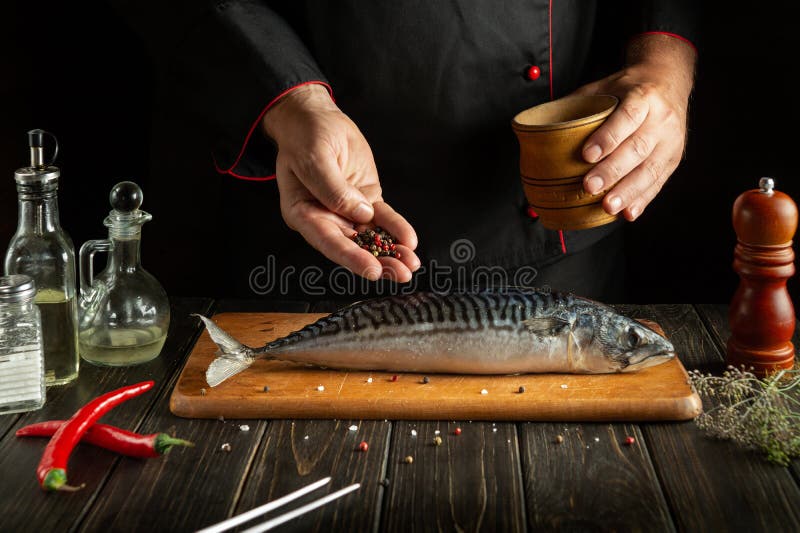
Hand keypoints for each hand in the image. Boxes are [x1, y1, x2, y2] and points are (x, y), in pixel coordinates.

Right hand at [262, 84, 419, 280]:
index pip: (328, 241)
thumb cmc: (305, 136)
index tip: (372, 270)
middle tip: (400, 274)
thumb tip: (360, 214)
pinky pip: (383, 219)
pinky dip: (397, 229)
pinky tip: (409, 239)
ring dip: (392, 252)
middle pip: (352, 246)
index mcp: (302, 213)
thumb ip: (333, 187)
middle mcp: (324, 218)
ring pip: (371, 237)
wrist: (315, 118)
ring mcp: (346, 211)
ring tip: (411, 265)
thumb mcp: (313, 157)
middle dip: (378, 262)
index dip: (351, 258)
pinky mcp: (365, 200)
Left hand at [573, 34, 696, 220]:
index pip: (627, 117)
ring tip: (608, 206)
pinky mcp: (673, 159)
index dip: (607, 137)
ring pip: (650, 169)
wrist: (668, 80)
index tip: (586, 155)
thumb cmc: (627, 88)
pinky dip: (642, 200)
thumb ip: (576, 105)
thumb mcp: (604, 86)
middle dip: (613, 170)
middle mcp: (661, 119)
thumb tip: (538, 126)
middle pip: (637, 148)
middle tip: (590, 186)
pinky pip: (658, 182)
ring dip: (628, 191)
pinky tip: (628, 214)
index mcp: (643, 97)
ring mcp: (671, 141)